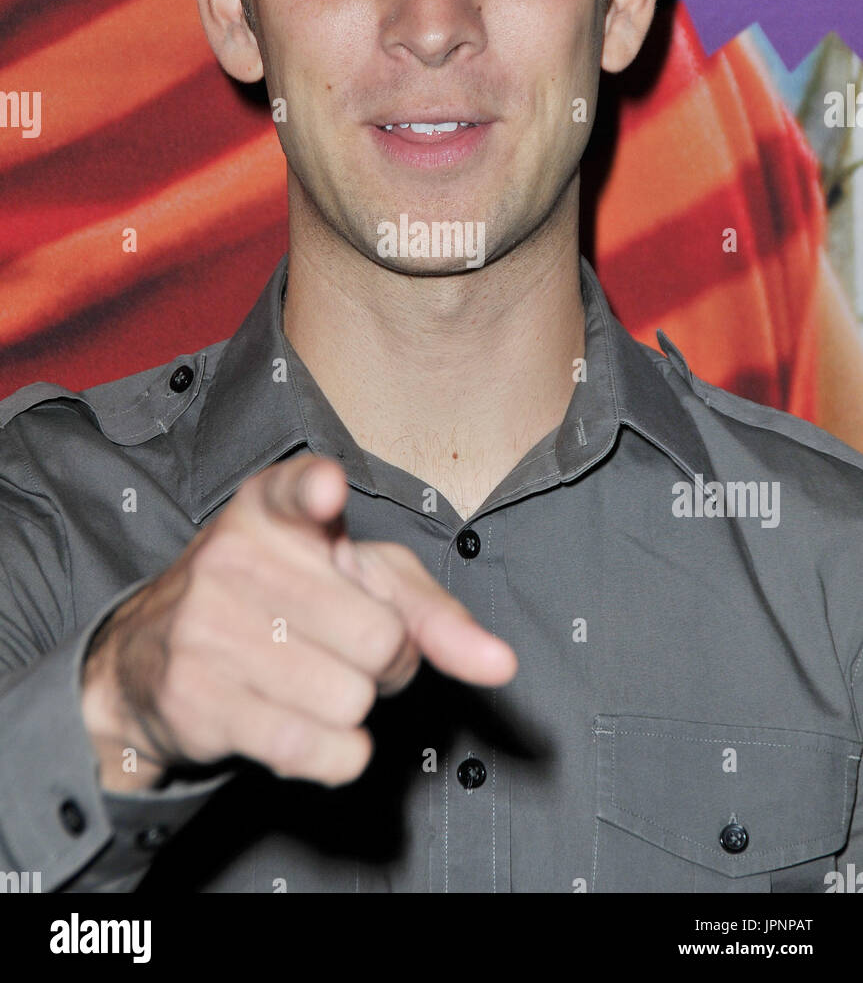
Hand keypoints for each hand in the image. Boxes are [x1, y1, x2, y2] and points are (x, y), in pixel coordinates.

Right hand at [81, 453, 516, 791]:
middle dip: (384, 661)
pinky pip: (312, 747)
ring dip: (354, 708)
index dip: (317, 493)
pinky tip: (310, 728)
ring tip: (315, 681)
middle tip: (344, 647)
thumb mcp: (358, 581)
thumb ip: (432, 612)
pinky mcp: (196, 698)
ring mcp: (207, 628)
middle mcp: (233, 557)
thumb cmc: (282, 602)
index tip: (327, 493)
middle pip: (379, 639)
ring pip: (351, 700)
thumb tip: (500, 664)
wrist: (154, 657)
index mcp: (272, 509)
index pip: (297, 490)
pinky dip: (336, 754)